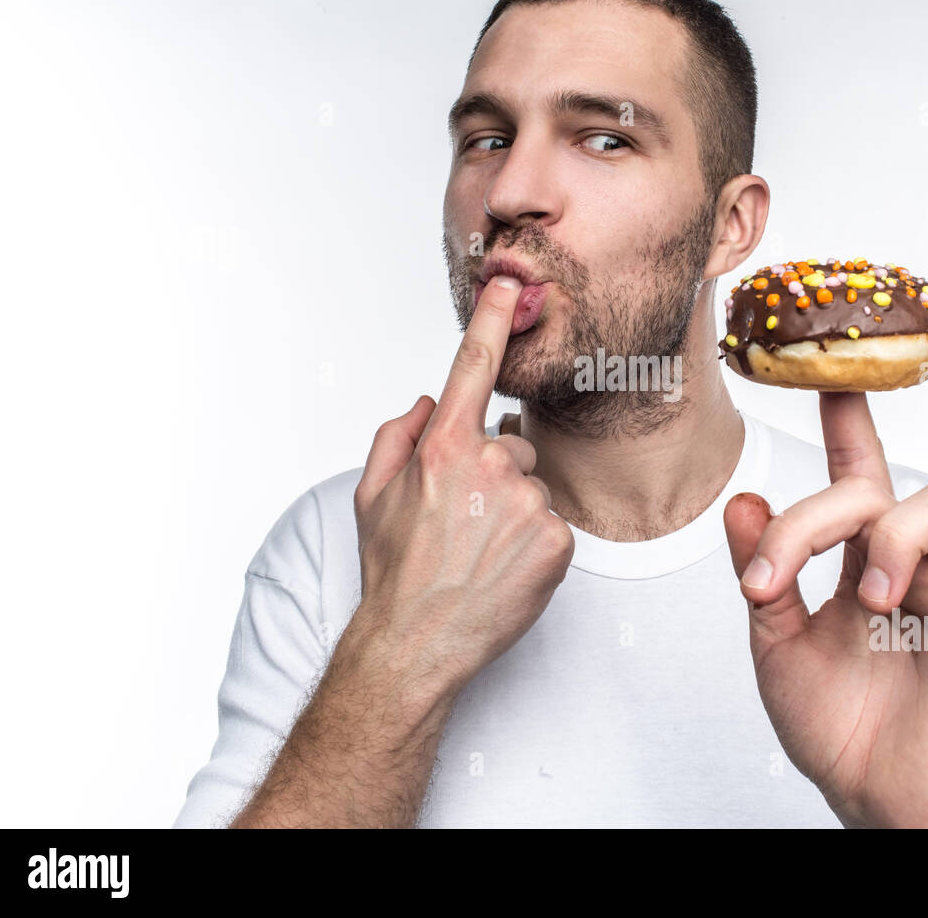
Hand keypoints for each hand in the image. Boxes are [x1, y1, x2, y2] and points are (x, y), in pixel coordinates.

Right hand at [349, 275, 575, 697]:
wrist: (416, 642)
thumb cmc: (392, 571)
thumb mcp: (370, 495)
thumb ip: (395, 434)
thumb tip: (427, 399)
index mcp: (441, 447)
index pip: (472, 368)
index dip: (493, 320)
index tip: (511, 285)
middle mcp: (488, 465)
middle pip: (512, 446)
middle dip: (493, 475)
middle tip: (463, 523)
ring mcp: (526, 502)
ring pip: (532, 487)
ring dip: (513, 512)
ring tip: (481, 552)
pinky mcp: (556, 539)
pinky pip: (552, 523)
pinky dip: (534, 543)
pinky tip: (504, 567)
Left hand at [723, 392, 927, 827]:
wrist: (872, 799)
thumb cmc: (833, 724)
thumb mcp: (777, 645)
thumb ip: (764, 571)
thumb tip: (740, 499)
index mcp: (860, 559)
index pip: (855, 474)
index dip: (845, 420)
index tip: (822, 370)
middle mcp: (914, 561)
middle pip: (890, 485)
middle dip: (826, 514)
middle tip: (778, 578)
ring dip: (906, 531)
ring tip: (873, 597)